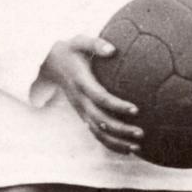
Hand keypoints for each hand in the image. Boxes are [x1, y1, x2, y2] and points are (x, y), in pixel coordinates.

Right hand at [42, 34, 142, 155]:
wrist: (50, 63)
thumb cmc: (71, 50)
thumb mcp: (80, 41)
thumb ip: (96, 44)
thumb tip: (113, 50)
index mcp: (81, 82)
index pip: (100, 97)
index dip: (117, 105)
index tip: (136, 109)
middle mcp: (80, 100)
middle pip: (100, 120)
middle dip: (120, 129)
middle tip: (141, 132)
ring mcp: (80, 110)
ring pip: (98, 132)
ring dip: (117, 142)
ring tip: (138, 147)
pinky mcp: (82, 115)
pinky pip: (96, 134)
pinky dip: (110, 144)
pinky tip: (128, 149)